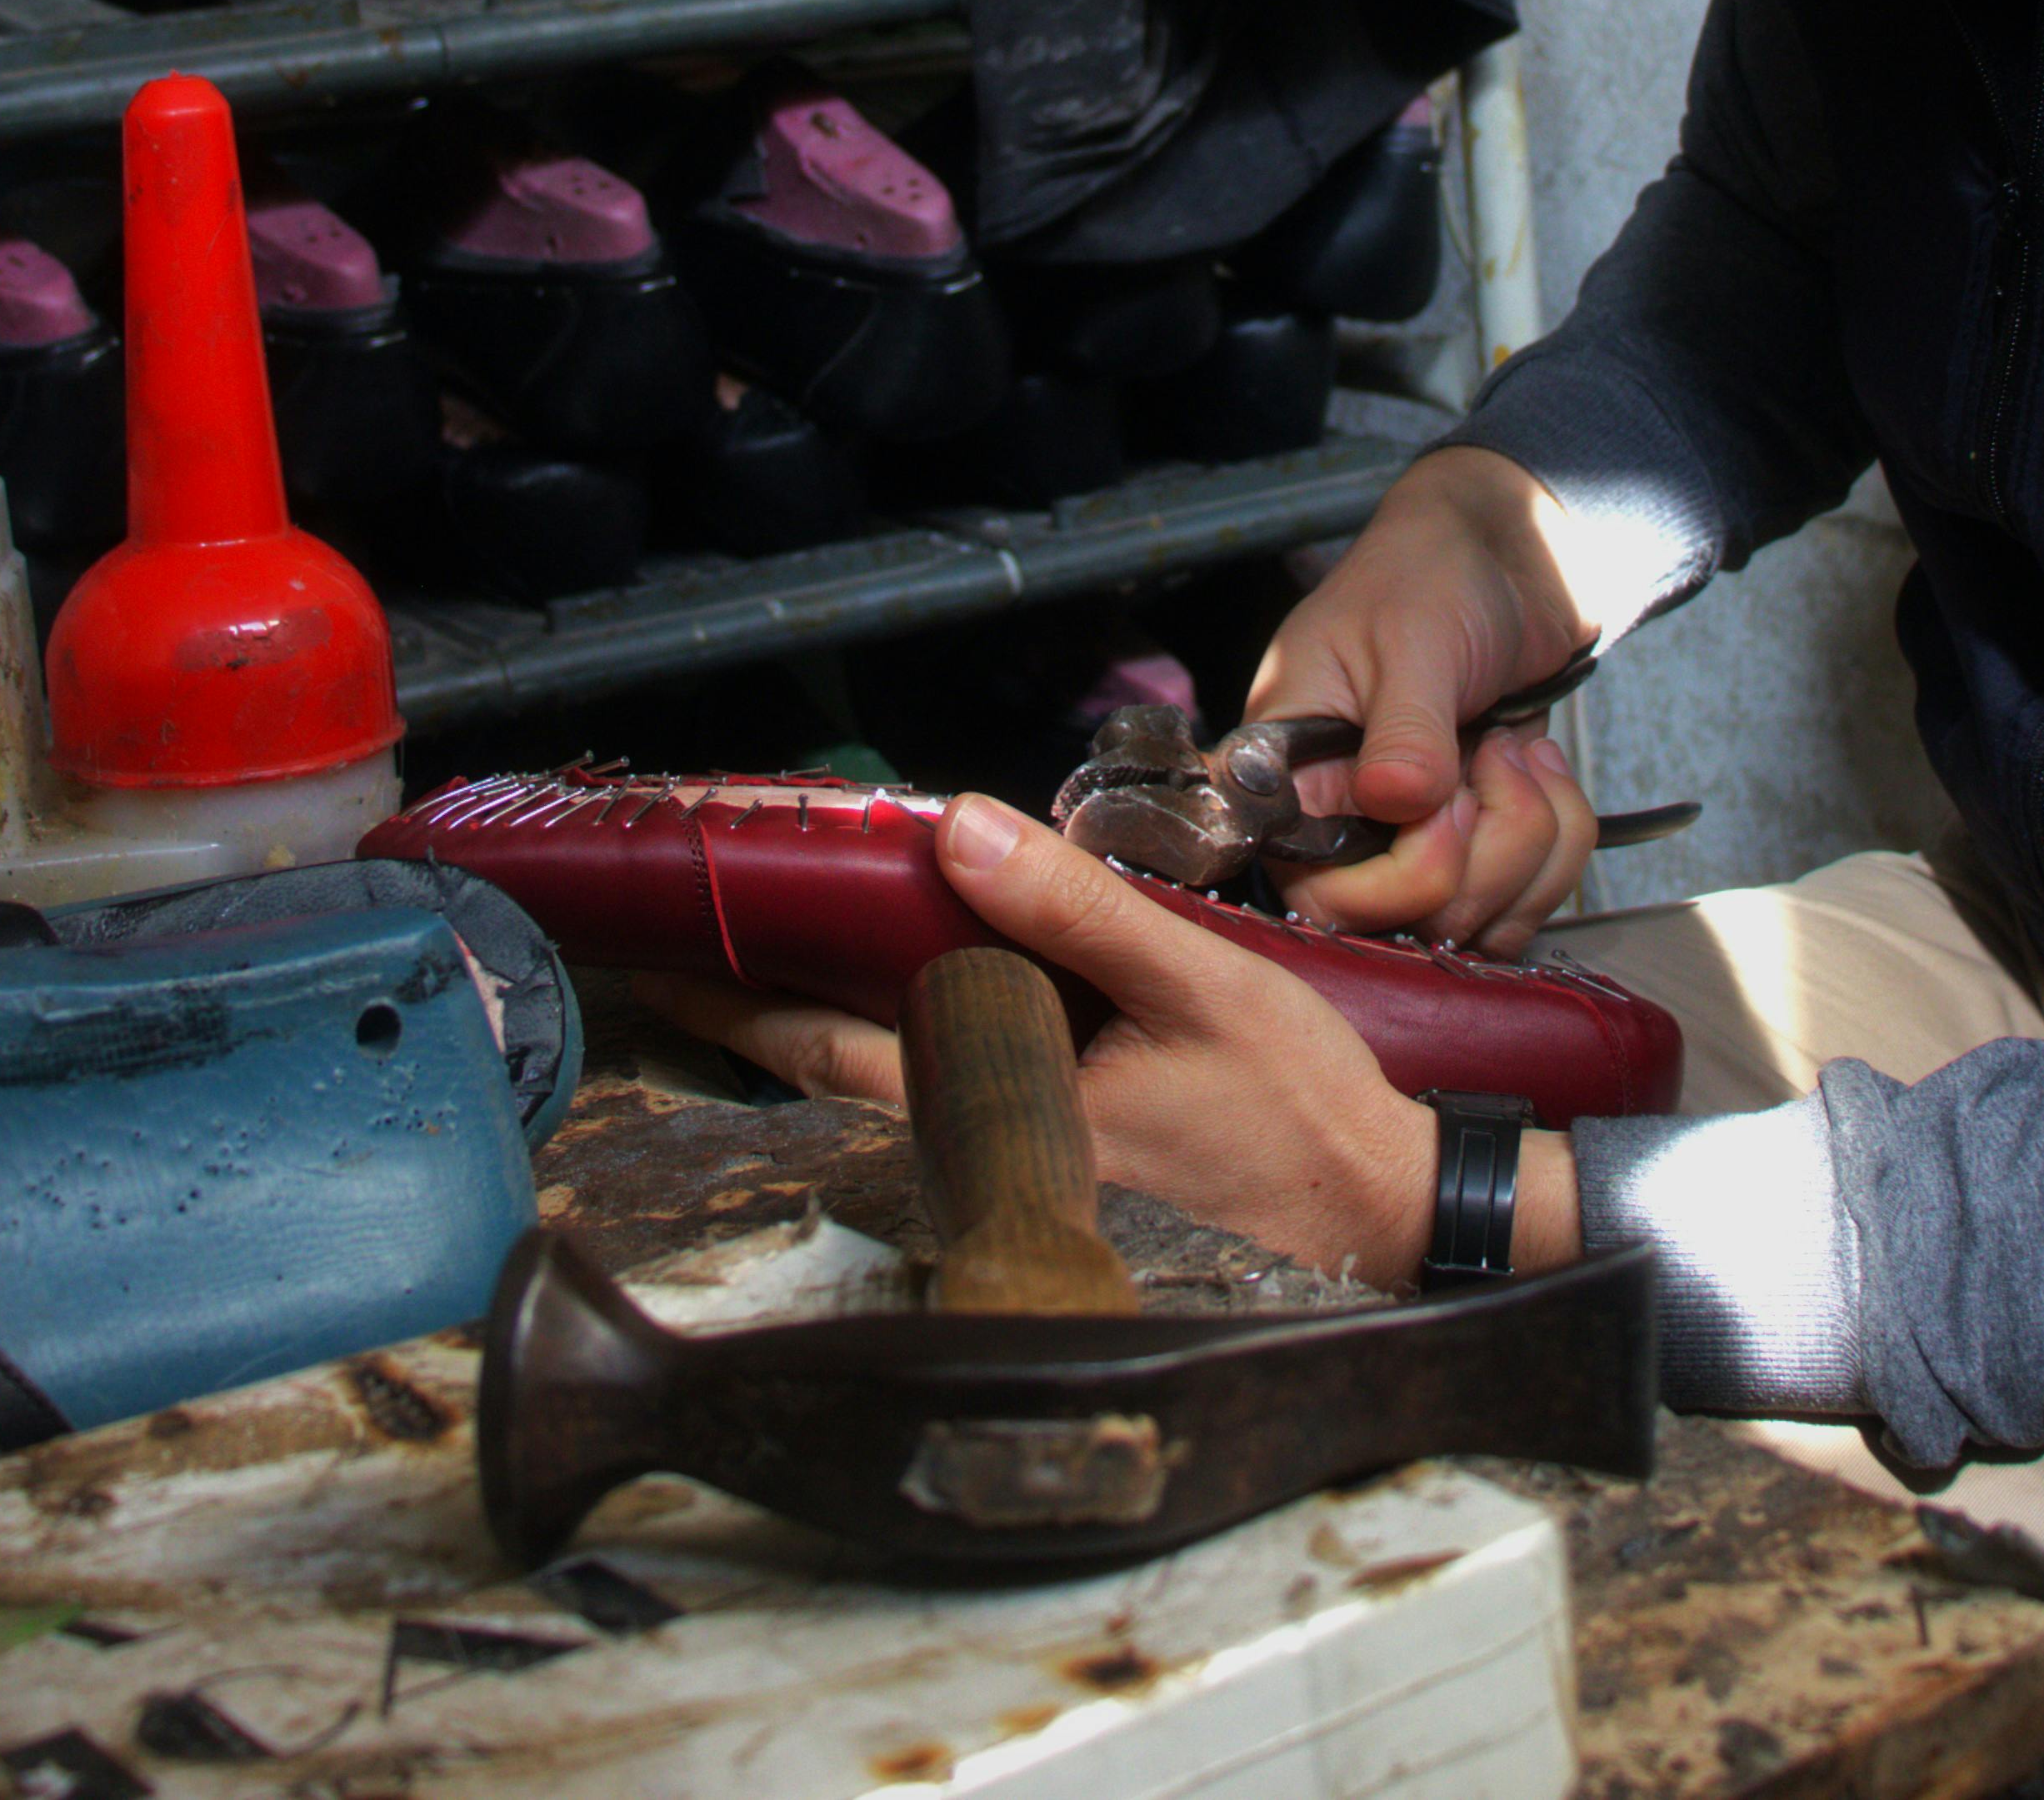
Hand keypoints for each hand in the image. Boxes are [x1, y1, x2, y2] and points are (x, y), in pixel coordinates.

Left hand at [642, 793, 1460, 1283]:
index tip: (660, 963)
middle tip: (673, 951)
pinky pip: (959, 1090)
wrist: (1383, 1208)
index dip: (736, 1008)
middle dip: (751, 1014)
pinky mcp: (1066, 1160)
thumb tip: (962, 834)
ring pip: (895, 1086)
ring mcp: (1028, 1164)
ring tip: (761, 954)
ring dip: (823, 1025)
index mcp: (1013, 1111)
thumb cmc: (1301, 1108)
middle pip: (840, 1077)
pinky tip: (904, 989)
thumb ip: (1078, 907)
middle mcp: (1001, 1150)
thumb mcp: (1194, 980)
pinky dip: (909, 1034)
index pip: (833, 1056)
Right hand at [1248, 448, 1608, 950]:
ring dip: (1533, 842)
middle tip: (1496, 756)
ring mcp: (1413, 842)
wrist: (1508, 559)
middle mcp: (1344, 824)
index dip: (1394, 881)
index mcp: (1292, 775)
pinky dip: (1561, 845)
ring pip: (1477, 923)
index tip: (1442, 800)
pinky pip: (1524, 901)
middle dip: (1486, 853)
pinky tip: (1543, 768)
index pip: (1314, 891)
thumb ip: (1405, 727)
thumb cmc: (1430, 575)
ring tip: (1522, 755)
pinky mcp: (1476, 845)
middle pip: (1409, 925)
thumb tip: (1395, 800)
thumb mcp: (1412, 639)